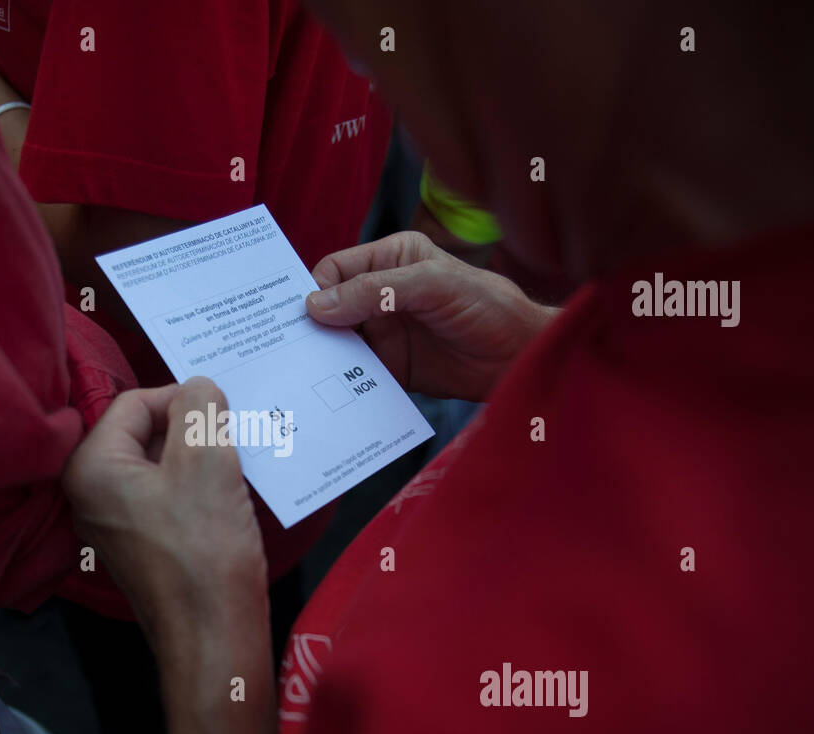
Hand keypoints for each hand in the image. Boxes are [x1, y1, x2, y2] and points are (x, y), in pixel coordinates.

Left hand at [62, 379, 267, 664]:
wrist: (213, 637)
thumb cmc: (204, 548)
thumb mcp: (206, 459)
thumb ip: (199, 406)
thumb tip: (198, 387)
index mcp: (90, 467)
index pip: (135, 401)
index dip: (183, 399)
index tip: (224, 416)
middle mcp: (90, 493)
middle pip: (145, 432)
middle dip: (192, 429)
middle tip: (235, 436)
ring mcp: (115, 524)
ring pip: (161, 466)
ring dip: (201, 458)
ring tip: (238, 464)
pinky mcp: (142, 547)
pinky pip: (168, 498)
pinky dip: (199, 489)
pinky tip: (231, 497)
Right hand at [306, 231, 556, 400]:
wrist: (523, 358)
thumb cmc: (488, 307)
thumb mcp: (432, 285)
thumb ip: (377, 290)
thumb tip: (317, 305)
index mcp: (390, 259)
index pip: (335, 270)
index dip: (315, 290)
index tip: (301, 317)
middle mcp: (382, 295)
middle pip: (330, 308)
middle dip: (311, 327)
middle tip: (291, 349)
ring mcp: (385, 333)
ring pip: (338, 343)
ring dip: (324, 358)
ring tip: (305, 375)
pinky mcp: (391, 368)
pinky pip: (356, 375)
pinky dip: (343, 384)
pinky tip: (330, 394)